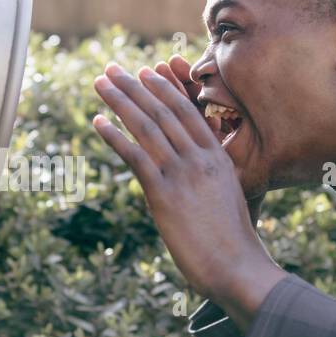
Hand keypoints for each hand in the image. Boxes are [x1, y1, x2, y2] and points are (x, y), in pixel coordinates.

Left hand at [92, 59, 283, 323]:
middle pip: (163, 112)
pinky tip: (98, 122)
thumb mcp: (228, 203)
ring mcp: (183, 174)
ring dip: (120, 100)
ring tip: (100, 83)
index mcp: (218, 158)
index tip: (146, 72)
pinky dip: (114, 136)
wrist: (238, 267)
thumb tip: (193, 188)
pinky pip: (135, 156)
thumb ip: (209, 186)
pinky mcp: (164, 194)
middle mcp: (200, 159)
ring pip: (147, 126)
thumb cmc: (234, 245)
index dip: (164, 90)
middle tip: (111, 69)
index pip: (187, 113)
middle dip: (134, 86)